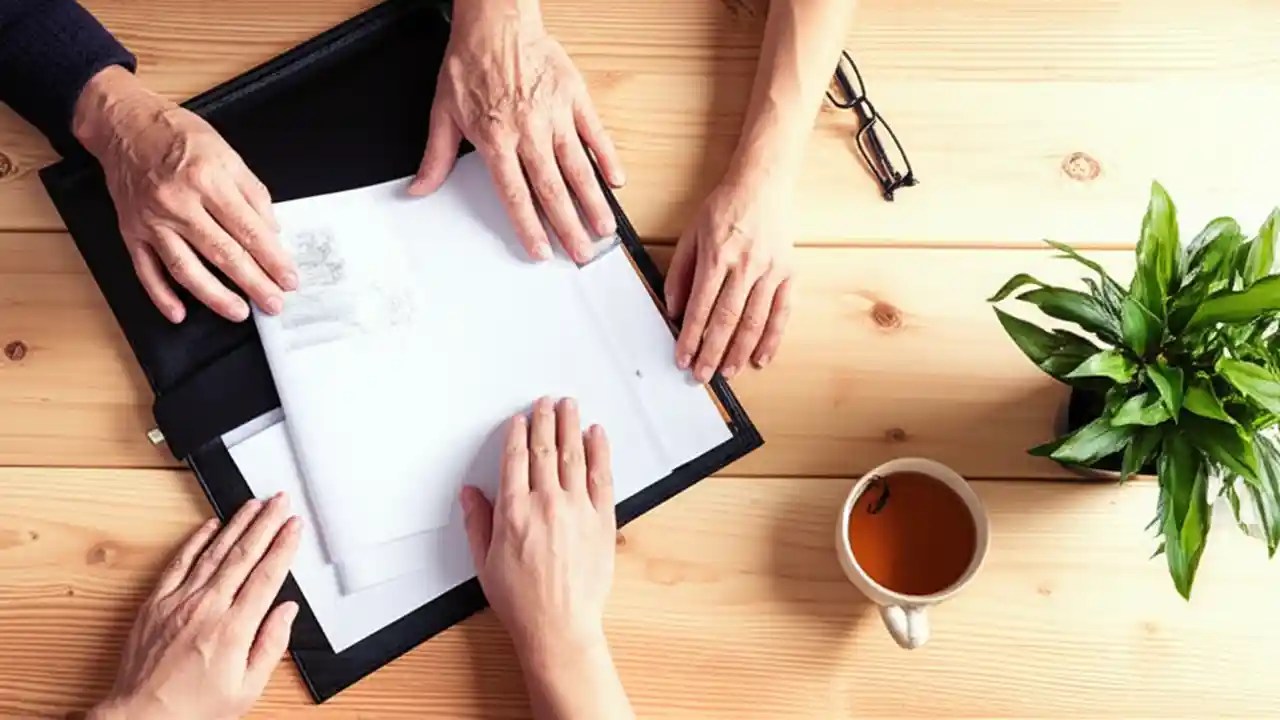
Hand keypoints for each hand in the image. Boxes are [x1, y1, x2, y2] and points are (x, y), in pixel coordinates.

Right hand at [73, 66, 296, 323]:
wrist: (124, 125)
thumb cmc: (179, 137)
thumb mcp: (227, 154)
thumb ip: (253, 194)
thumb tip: (272, 232)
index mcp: (208, 180)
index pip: (248, 230)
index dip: (272, 259)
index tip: (289, 279)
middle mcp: (178, 203)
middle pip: (222, 253)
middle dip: (253, 283)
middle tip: (274, 304)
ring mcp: (152, 220)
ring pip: (185, 268)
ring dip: (214, 296)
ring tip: (238, 312)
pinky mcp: (131, 231)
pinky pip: (145, 270)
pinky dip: (161, 295)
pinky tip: (179, 313)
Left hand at [89, 494, 301, 719]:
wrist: (143, 718)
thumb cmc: (195, 709)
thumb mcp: (248, 689)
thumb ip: (272, 645)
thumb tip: (287, 611)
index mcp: (234, 629)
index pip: (267, 575)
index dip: (284, 546)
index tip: (295, 526)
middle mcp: (207, 608)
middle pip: (244, 555)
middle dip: (266, 523)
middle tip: (280, 501)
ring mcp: (179, 602)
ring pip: (214, 552)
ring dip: (237, 524)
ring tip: (254, 504)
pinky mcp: (156, 603)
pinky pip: (179, 563)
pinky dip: (196, 541)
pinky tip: (211, 525)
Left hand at [410, 4, 624, 263]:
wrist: (495, 20)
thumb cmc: (470, 62)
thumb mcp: (443, 111)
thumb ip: (436, 156)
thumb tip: (418, 189)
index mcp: (495, 139)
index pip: (515, 194)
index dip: (529, 226)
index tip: (541, 251)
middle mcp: (528, 131)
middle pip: (551, 189)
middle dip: (568, 227)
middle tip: (581, 254)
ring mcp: (555, 115)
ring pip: (577, 167)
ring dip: (592, 202)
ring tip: (603, 228)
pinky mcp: (574, 97)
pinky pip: (595, 133)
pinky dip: (607, 158)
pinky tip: (616, 181)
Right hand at [461, 397, 614, 659]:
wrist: (559, 626)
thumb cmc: (520, 600)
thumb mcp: (485, 562)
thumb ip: (477, 522)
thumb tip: (470, 492)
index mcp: (513, 512)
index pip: (515, 460)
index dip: (517, 435)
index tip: (519, 420)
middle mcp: (545, 504)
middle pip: (544, 450)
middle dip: (544, 421)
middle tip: (545, 402)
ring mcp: (577, 510)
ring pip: (573, 455)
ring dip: (570, 426)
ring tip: (569, 405)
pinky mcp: (602, 520)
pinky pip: (601, 476)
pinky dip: (599, 451)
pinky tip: (596, 434)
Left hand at [665, 176, 794, 382]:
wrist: (763, 182)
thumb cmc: (725, 206)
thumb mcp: (692, 234)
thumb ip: (681, 272)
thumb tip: (674, 310)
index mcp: (718, 255)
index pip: (701, 307)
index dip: (691, 337)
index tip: (682, 357)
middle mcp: (746, 265)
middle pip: (727, 319)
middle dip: (712, 352)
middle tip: (702, 375)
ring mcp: (771, 270)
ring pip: (755, 320)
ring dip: (740, 351)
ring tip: (728, 371)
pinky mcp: (789, 272)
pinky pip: (782, 312)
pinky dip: (772, 338)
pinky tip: (761, 357)